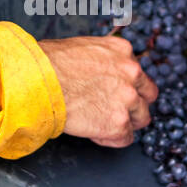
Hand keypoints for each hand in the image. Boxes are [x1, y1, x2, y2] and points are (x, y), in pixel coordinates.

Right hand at [38, 34, 157, 147]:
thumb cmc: (48, 64)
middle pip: (148, 94)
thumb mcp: (82, 47)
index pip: (137, 72)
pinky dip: (111, 138)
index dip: (126, 84)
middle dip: (135, 104)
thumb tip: (96, 72)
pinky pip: (125, 138)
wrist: (39, 82)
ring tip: (104, 124)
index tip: (114, 91)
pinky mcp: (119, 123)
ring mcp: (128, 99)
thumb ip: (100, 60)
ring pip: (141, 118)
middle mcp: (131, 73)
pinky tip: (95, 133)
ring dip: (126, 123)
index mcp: (122, 51)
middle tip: (117, 110)